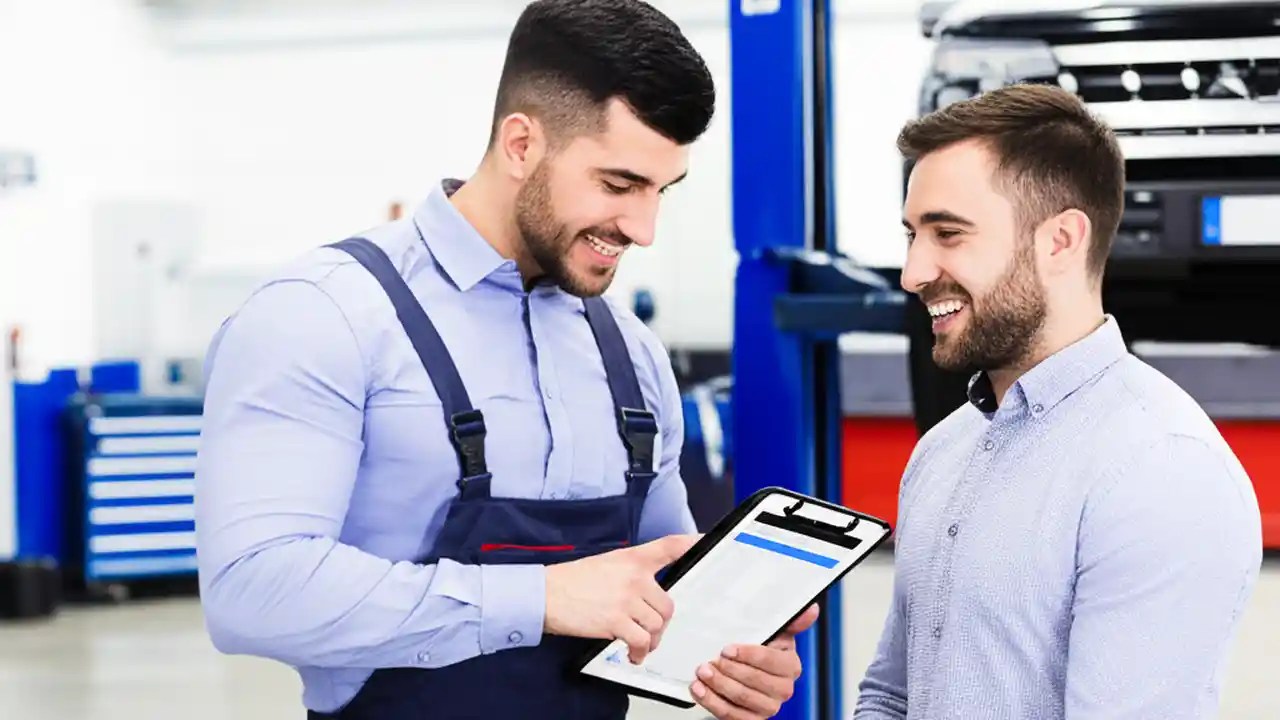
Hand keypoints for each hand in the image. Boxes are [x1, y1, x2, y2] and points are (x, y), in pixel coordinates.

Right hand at [544, 534, 697, 663]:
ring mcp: (627, 599)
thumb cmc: (571, 581)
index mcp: (633, 558)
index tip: (705, 541)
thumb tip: (649, 590)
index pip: (670, 546)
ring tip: (639, 644)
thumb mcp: (606, 564)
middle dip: (661, 621)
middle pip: (667, 604)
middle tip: (650, 628)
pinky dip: (639, 651)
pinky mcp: (617, 622)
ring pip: (657, 625)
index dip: (692, 543)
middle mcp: (635, 577)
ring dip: (651, 639)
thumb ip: (632, 572)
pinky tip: (633, 653)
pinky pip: (642, 641)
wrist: (545, 595)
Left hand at [691, 603, 819, 718]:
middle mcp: (783, 689)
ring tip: (702, 672)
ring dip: (718, 684)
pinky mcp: (752, 719)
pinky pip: (731, 715)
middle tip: (710, 661)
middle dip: (728, 670)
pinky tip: (699, 689)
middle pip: (754, 680)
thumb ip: (792, 621)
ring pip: (741, 697)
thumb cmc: (761, 649)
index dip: (747, 655)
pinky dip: (712, 702)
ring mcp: (768, 707)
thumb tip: (811, 609)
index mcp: (790, 665)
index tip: (727, 649)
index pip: (769, 660)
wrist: (749, 673)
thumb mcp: (775, 632)